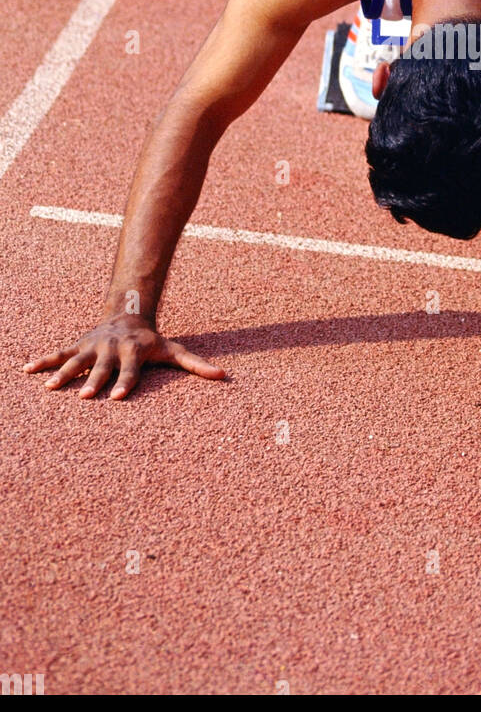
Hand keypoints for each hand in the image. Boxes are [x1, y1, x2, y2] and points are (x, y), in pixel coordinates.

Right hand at [23, 314, 225, 399]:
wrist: (128, 313)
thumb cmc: (152, 340)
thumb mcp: (174, 350)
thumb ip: (196, 365)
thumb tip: (224, 376)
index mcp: (133, 353)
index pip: (130, 371)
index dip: (125, 383)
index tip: (118, 397)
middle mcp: (111, 350)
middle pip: (101, 368)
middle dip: (93, 381)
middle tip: (83, 396)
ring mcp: (92, 347)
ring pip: (75, 361)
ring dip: (62, 374)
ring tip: (49, 388)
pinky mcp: (78, 345)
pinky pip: (57, 353)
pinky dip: (42, 361)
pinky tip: (26, 371)